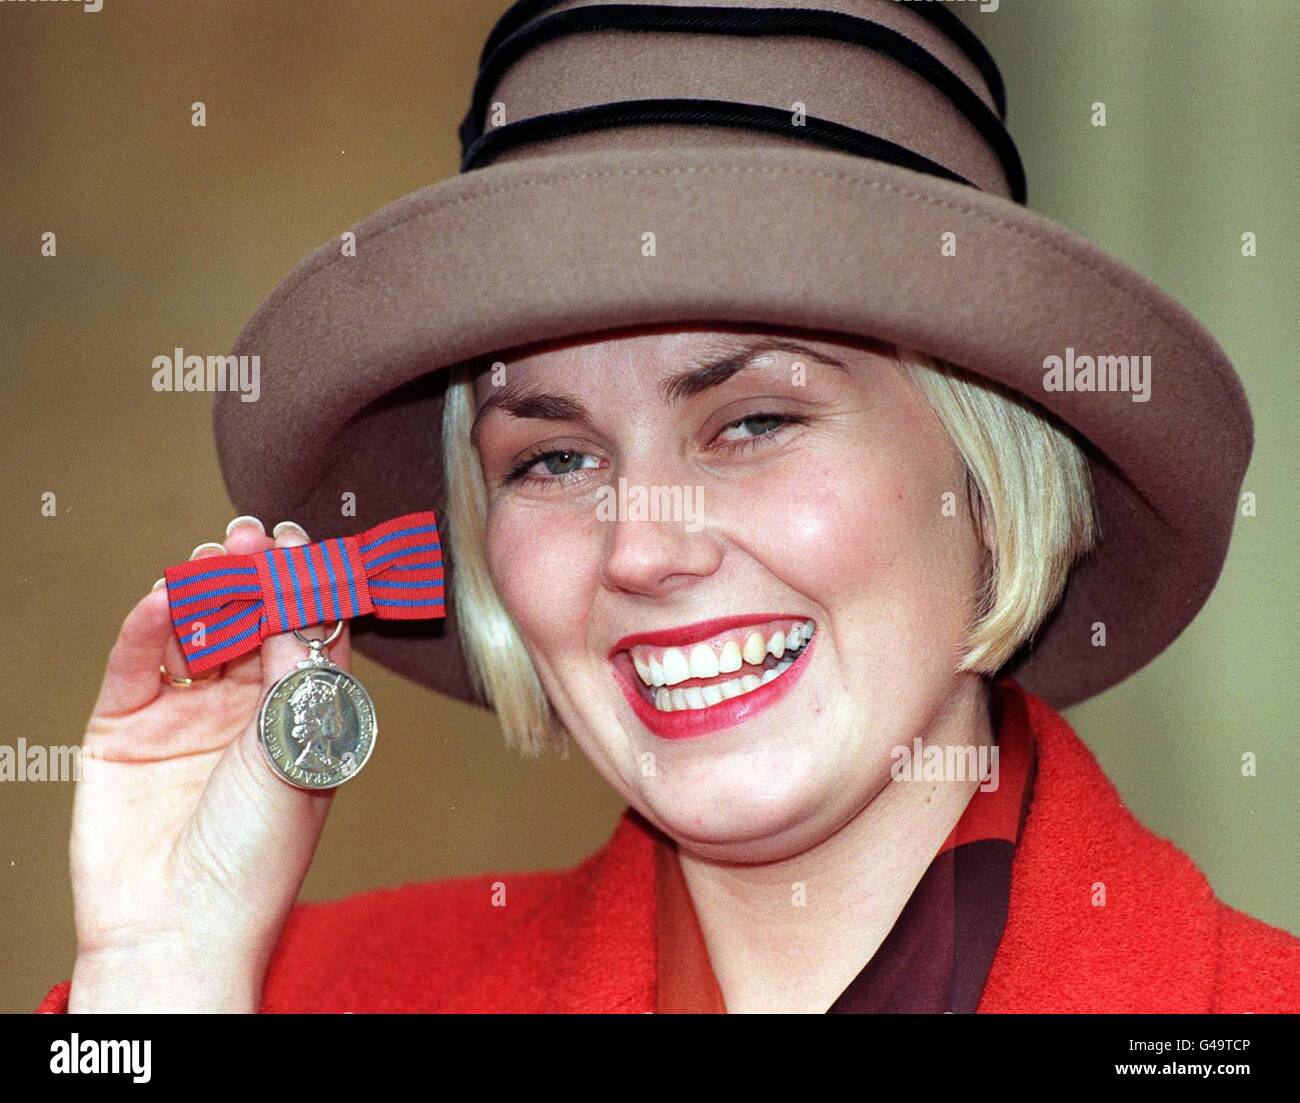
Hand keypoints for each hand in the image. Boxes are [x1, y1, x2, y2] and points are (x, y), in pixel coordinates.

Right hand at [66, 517, 349, 1010]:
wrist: (177, 929)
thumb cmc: (256, 858)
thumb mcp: (297, 757)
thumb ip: (299, 679)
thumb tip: (304, 608)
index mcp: (299, 719)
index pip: (307, 635)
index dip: (305, 589)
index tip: (303, 546)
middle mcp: (244, 711)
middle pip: (251, 622)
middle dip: (253, 575)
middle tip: (252, 533)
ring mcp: (184, 715)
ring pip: (195, 632)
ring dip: (204, 590)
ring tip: (213, 555)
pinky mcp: (126, 726)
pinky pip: (138, 662)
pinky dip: (149, 625)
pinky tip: (166, 595)